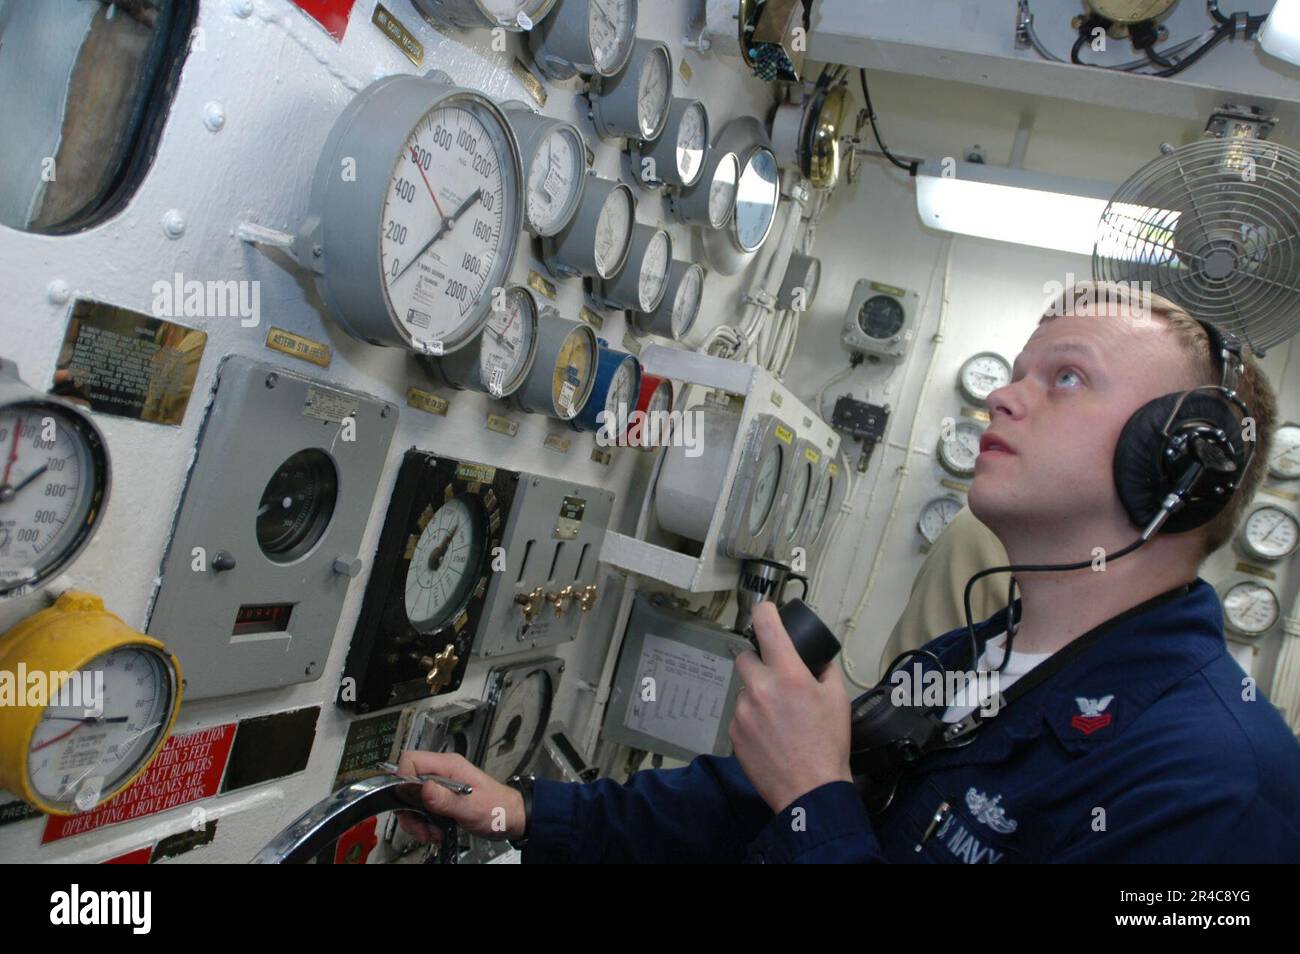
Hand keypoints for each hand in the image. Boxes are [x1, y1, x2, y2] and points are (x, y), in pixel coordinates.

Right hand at [393, 751, 524, 844]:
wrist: (510, 819)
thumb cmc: (497, 808)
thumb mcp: (471, 807)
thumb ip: (445, 799)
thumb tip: (422, 788)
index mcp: (448, 766)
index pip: (411, 760)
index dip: (402, 780)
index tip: (408, 802)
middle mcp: (442, 773)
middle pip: (406, 783)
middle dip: (409, 809)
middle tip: (421, 825)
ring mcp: (440, 786)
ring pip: (411, 799)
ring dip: (416, 820)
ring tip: (431, 832)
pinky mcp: (441, 799)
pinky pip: (420, 809)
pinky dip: (423, 824)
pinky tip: (435, 831)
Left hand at [730, 602, 851, 812]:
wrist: (810, 789)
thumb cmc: (827, 745)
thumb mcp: (837, 699)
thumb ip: (824, 671)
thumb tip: (816, 660)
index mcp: (787, 674)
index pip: (766, 626)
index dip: (764, 612)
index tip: (766, 611)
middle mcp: (760, 688)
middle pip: (745, 657)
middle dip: (759, 662)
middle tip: (776, 679)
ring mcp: (743, 711)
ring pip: (745, 690)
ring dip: (758, 695)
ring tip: (779, 718)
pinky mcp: (733, 732)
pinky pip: (740, 715)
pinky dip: (752, 719)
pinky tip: (770, 735)